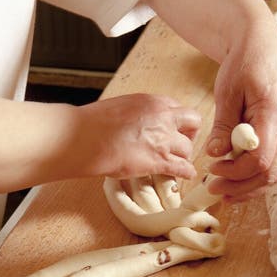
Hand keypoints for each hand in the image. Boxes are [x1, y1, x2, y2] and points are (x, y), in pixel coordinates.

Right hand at [75, 93, 200, 181]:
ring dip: (184, 156)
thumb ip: (139, 113)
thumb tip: (142, 123)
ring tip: (177, 162)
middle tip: (181, 145)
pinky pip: (184, 168)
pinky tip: (185, 175)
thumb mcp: (122, 106)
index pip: (179, 108)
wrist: (83, 138)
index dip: (178, 121)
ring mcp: (162, 139)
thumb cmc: (94, 123)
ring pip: (188, 148)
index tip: (174, 129)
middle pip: (193, 123)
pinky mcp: (158, 161)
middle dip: (190, 134)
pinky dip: (186, 172)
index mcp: (152, 101)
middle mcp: (162, 117)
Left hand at [205, 23, 276, 200]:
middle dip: (242, 186)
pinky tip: (235, 181)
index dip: (236, 171)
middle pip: (271, 172)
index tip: (212, 169)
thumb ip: (223, 124)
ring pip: (275, 173)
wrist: (262, 43)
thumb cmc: (244, 62)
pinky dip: (255, 177)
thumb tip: (215, 154)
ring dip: (249, 187)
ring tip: (224, 191)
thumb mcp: (228, 90)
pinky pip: (273, 164)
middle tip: (214, 188)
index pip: (260, 158)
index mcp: (274, 114)